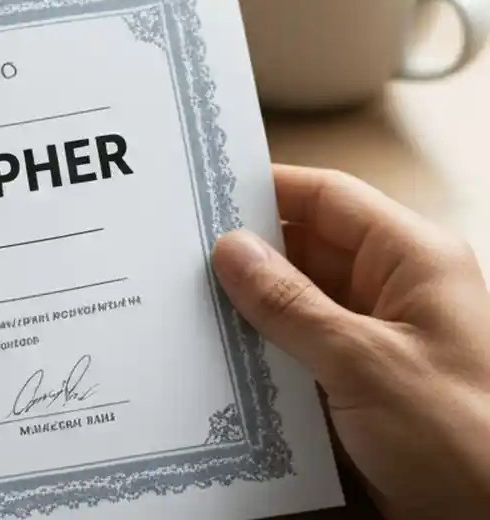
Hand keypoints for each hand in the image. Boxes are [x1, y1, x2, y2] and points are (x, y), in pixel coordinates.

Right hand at [212, 165, 489, 518]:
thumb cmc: (463, 439)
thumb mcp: (364, 364)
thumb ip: (290, 304)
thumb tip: (231, 249)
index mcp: (413, 260)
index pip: (327, 199)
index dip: (264, 190)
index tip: (199, 194)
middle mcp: (396, 291)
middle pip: (304, 251)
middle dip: (243, 258)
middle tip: (169, 260)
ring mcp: (379, 340)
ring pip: (296, 304)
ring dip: (246, 313)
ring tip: (179, 310)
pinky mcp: (363, 387)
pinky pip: (299, 352)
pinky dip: (260, 356)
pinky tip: (214, 362)